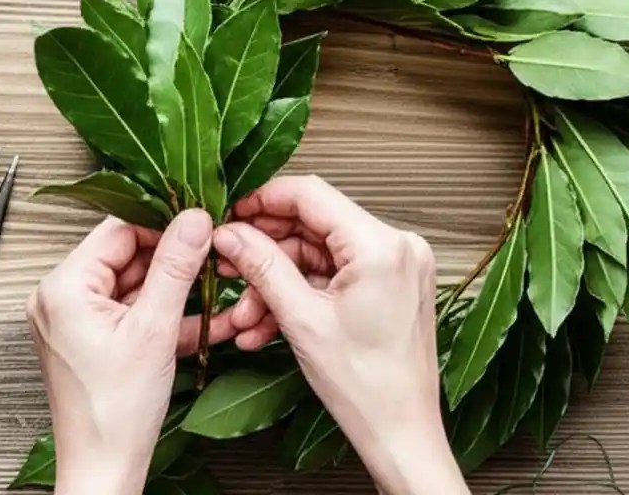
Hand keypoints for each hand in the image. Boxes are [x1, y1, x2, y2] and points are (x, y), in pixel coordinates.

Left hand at [27, 211, 236, 494]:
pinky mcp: (90, 340)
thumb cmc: (113, 414)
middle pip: (127, 256)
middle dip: (173, 263)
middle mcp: (59, 299)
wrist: (104, 468)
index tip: (200, 228)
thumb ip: (176, 267)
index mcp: (63, 288)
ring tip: (211, 294)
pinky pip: (130, 312)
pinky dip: (162, 316)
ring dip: (174, 291)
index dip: (164, 227)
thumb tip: (192, 220)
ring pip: (133, 285)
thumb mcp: (156, 328)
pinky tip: (198, 322)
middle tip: (212, 261)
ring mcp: (73, 321)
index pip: (119, 229)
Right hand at [212, 176, 468, 494]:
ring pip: (320, 255)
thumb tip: (229, 233)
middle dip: (266, 252)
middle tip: (227, 266)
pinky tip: (268, 321)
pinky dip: (302, 294)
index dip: (263, 200)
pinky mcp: (393, 285)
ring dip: (278, 281)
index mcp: (382, 247)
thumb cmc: (366, 388)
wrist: (401, 433)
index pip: (311, 194)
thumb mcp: (301, 320)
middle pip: (314, 226)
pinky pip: (336, 275)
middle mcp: (398, 246)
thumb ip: (262, 266)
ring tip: (245, 316)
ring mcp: (398, 266)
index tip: (230, 214)